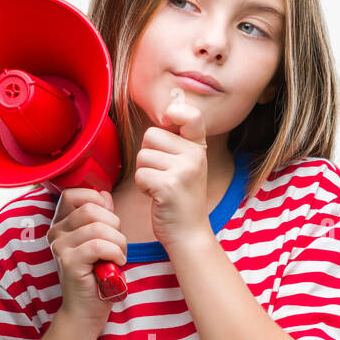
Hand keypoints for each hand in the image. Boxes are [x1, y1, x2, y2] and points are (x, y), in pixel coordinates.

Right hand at [46, 186, 125, 325]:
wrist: (86, 310)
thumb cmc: (97, 276)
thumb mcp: (101, 240)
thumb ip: (101, 217)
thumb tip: (104, 194)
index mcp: (61, 224)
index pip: (74, 194)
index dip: (96, 201)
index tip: (108, 221)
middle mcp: (56, 232)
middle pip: (91, 209)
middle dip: (115, 225)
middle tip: (118, 245)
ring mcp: (60, 247)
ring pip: (98, 227)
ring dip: (118, 242)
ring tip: (118, 257)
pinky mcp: (69, 262)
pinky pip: (99, 245)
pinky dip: (115, 253)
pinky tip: (116, 263)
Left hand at [134, 87, 209, 251]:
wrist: (189, 234)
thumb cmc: (181, 200)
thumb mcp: (187, 166)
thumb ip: (178, 140)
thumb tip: (171, 105)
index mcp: (199, 148)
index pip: (191, 115)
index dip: (175, 112)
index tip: (170, 120)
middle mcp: (195, 156)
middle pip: (151, 135)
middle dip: (148, 156)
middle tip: (162, 176)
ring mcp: (184, 170)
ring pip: (143, 156)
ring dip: (144, 173)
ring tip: (160, 187)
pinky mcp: (169, 186)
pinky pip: (140, 174)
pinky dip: (142, 187)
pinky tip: (156, 196)